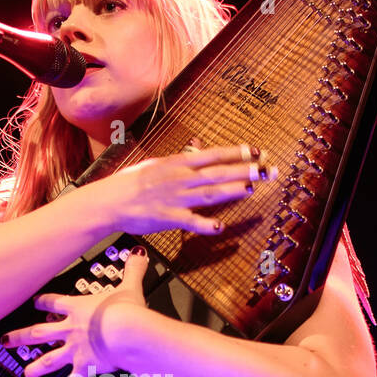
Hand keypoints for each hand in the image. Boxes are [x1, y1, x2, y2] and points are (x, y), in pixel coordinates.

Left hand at [0, 247, 149, 376]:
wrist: (126, 330)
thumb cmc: (126, 310)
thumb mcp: (129, 287)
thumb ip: (132, 271)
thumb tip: (139, 255)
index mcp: (78, 308)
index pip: (54, 302)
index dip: (43, 302)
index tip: (34, 302)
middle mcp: (70, 330)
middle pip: (39, 332)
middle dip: (21, 336)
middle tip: (7, 340)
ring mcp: (75, 350)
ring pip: (48, 360)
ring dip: (35, 369)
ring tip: (25, 376)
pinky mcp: (85, 367)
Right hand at [98, 139, 275, 235]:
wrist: (109, 201)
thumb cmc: (130, 183)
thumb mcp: (155, 165)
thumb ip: (177, 162)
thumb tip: (194, 154)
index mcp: (177, 163)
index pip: (212, 155)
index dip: (236, 152)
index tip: (256, 150)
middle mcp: (180, 178)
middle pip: (218, 172)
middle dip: (245, 170)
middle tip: (267, 169)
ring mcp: (176, 198)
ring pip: (210, 192)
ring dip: (232, 189)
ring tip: (253, 188)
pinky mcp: (169, 217)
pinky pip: (190, 221)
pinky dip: (205, 224)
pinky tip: (220, 226)